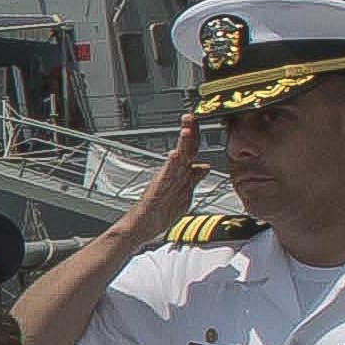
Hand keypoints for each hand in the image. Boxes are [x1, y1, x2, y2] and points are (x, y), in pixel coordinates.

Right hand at [105, 104, 208, 248]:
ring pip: (177, 161)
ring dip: (182, 145)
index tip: (197, 121)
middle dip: (188, 133)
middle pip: (184, 151)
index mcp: (179, 176)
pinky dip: (171, 166)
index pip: (190, 151)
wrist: (140, 228)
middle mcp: (172, 176)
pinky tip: (174, 156)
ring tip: (186, 130)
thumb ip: (193, 179)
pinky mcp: (156, 192)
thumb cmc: (158, 213)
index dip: (195, 136)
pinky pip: (166, 178)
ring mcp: (164, 183)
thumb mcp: (183, 194)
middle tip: (189, 117)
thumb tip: (204, 166)